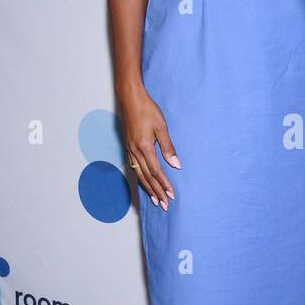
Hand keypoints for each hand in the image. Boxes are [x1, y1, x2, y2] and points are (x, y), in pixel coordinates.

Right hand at [121, 85, 179, 209]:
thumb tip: (175, 164)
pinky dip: (140, 178)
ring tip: (155, 200)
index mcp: (144, 147)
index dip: (164, 185)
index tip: (172, 195)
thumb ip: (168, 147)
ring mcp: (130, 150)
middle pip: (147, 177)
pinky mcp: (128, 147)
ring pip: (139, 174)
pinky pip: (134, 167)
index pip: (156, 172)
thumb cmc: (148, 110)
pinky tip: (144, 183)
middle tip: (165, 204)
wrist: (130, 99)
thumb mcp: (161, 127)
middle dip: (157, 192)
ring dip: (148, 188)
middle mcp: (135, 151)